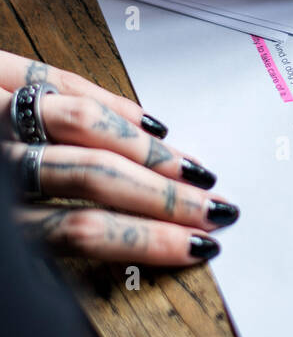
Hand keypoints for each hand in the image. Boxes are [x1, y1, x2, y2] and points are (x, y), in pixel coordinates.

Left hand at [0, 51, 237, 264]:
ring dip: (149, 150)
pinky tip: (147, 123)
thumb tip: (107, 257)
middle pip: (96, 175)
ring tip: (192, 170)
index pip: (81, 231)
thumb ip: (37, 247)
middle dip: (165, 195)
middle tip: (212, 209)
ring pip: (84, 123)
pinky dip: (107, 102)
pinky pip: (53, 80)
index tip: (193, 247)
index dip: (145, 241)